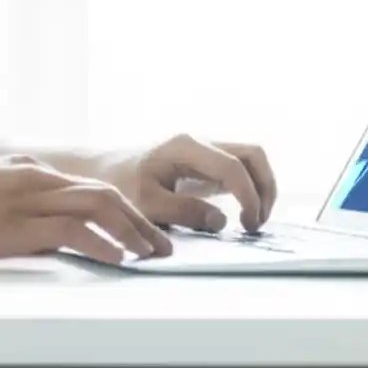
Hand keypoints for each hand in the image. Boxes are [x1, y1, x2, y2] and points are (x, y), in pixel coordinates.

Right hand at [0, 156, 172, 265]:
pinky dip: (102, 243)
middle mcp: (34, 177)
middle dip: (139, 219)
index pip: (86, 184)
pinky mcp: (16, 224)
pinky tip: (118, 259)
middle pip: (104, 191)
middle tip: (161, 245)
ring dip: (132, 230)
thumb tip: (26, 224)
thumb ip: (8, 200)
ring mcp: (27, 199)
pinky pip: (72, 231)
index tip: (139, 229)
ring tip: (152, 254)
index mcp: (26, 169)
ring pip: (98, 205)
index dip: (120, 207)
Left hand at [94, 135, 277, 232]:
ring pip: (251, 159)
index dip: (248, 196)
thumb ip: (182, 211)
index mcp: (186, 146)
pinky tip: (244, 215)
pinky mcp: (206, 163)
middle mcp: (201, 142)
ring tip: (254, 221)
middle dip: (265, 188)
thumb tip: (220, 221)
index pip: (233, 166)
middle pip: (253, 154)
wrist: (103, 171)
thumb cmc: (121, 184)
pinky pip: (240, 169)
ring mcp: (205, 150)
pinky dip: (250, 189)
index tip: (248, 225)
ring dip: (261, 187)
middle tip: (257, 223)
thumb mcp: (145, 202)